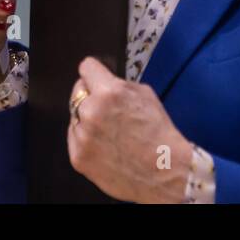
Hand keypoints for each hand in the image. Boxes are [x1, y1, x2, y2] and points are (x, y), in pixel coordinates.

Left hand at [67, 56, 192, 202]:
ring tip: (110, 132)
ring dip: (88, 119)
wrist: (164, 172)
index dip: (95, 72)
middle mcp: (91, 112)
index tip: (96, 77)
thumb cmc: (159, 133)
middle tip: (107, 108)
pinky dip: (85, 139)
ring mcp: (82, 136)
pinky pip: (74, 138)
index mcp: (108, 92)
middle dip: (91, 96)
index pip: (86, 67)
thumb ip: (118, 85)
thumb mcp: (145, 94)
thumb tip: (102, 81)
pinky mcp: (78, 157)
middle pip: (77, 91)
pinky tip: (104, 145)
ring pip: (76, 116)